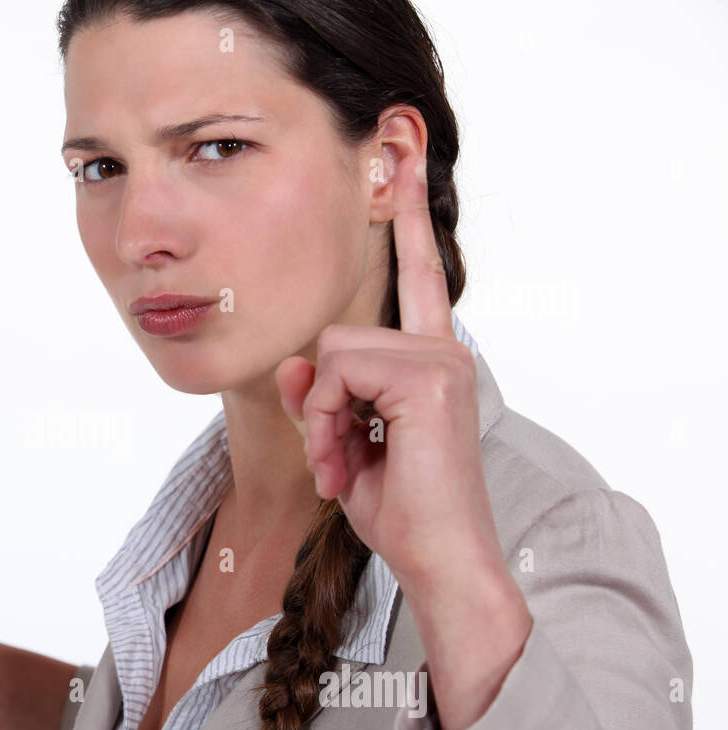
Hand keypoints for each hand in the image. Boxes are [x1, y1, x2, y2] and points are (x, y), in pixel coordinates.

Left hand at [275, 153, 531, 729]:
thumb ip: (316, 399)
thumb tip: (292, 364)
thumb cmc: (399, 512)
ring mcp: (440, 361)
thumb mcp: (341, 446)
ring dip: (319, 420)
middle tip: (334, 464)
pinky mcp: (428, 378)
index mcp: (429, 362)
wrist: (437, 561)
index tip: (408, 162)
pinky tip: (347, 465)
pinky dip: (325, 423)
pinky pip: (337, 375)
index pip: (417, 282)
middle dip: (317, 407)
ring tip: (341, 468)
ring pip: (331, 355)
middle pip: (335, 339)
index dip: (410, 225)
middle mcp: (442, 351)